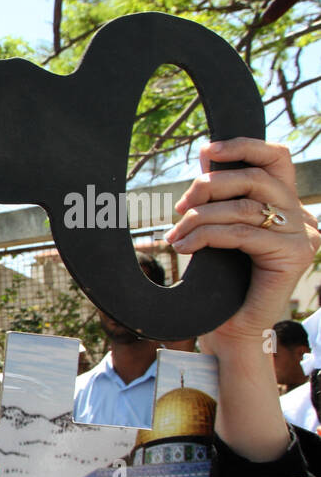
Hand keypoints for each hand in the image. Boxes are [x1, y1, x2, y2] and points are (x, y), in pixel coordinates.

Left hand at [169, 139, 318, 349]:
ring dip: (201, 217)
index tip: (207, 150)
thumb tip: (206, 152)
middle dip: (211, 186)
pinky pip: (244, 233)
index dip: (244, 146)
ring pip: (246, 208)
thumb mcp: (218, 228)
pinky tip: (185, 247)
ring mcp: (303, 235)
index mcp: (287, 204)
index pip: (276, 158)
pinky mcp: (294, 255)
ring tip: (175, 235)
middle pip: (257, 178)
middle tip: (179, 206)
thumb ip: (220, 194)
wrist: (231, 330)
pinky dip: (208, 236)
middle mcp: (302, 215)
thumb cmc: (222, 282)